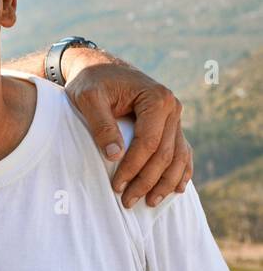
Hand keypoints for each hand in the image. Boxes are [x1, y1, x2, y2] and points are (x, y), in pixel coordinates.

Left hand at [62, 53, 191, 207]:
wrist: (100, 68)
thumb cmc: (91, 81)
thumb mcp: (87, 97)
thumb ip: (101, 124)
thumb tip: (114, 155)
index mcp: (156, 99)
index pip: (149, 142)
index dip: (134, 167)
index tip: (117, 186)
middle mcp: (172, 107)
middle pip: (165, 153)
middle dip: (147, 180)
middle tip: (127, 201)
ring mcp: (175, 117)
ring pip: (178, 156)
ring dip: (166, 182)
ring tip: (149, 203)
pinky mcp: (171, 125)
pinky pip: (182, 152)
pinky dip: (180, 172)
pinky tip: (176, 189)